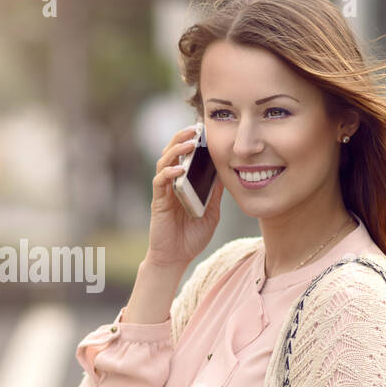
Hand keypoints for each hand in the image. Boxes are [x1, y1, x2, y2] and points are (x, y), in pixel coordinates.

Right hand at [146, 124, 223, 270]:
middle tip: (196, 128)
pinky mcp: (158, 202)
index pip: (186, 156)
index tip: (206, 130)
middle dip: (182, 138)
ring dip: (175, 150)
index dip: (193, 142)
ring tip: (189, 143)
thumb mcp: (211, 212)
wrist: (176, 258)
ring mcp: (164, 192)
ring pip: (164, 162)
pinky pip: (160, 182)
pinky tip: (178, 170)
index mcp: (185, 183)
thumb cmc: (192, 237)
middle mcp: (172, 184)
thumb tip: (227, 173)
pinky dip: (168, 174)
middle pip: (172, 153)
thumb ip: (215, 194)